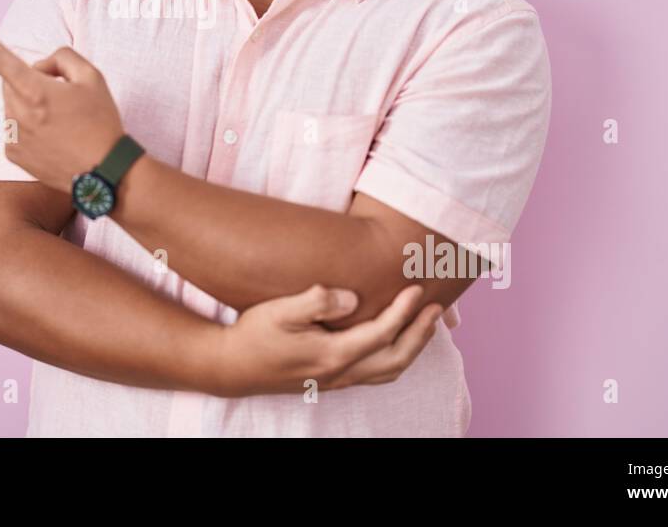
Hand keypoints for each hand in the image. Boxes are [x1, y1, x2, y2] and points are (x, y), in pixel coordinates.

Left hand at [0, 10, 124, 192]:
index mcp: (35, 90)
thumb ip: (62, 57)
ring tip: (63, 122)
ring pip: (14, 105)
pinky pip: (15, 128)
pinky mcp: (12, 154)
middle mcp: (17, 113)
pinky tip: (55, 139)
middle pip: (11, 81)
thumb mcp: (93, 77)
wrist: (105, 173)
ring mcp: (12, 136)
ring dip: (32, 105)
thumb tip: (42, 67)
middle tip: (64, 94)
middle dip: (30, 80)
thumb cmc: (100, 121)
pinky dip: (31, 127)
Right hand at [211, 283, 443, 396]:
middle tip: (436, 309)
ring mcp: (336, 380)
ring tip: (424, 324)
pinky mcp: (329, 379)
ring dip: (412, 347)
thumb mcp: (280, 310)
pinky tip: (392, 340)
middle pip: (396, 359)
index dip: (404, 312)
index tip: (417, 289)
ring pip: (388, 371)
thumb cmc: (254, 334)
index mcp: (332, 355)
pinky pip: (374, 373)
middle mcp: (340, 372)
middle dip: (420, 334)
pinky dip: (394, 357)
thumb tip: (352, 297)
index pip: (382, 334)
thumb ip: (318, 300)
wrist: (231, 367)